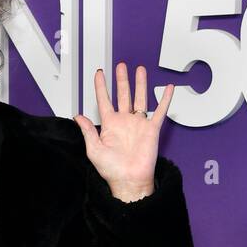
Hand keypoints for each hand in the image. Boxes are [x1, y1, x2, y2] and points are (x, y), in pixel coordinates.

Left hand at [73, 63, 174, 200]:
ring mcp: (138, 124)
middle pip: (123, 95)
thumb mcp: (93, 150)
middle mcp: (124, 122)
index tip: (99, 74)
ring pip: (140, 98)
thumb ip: (87, 131)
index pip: (104, 100)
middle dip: (121, 80)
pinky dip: (165, 99)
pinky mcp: (151, 129)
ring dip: (140, 83)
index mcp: (109, 125)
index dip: (101, 86)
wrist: (129, 180)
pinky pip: (160, 111)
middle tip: (121, 66)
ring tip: (139, 70)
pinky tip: (168, 88)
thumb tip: (78, 116)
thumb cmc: (111, 170)